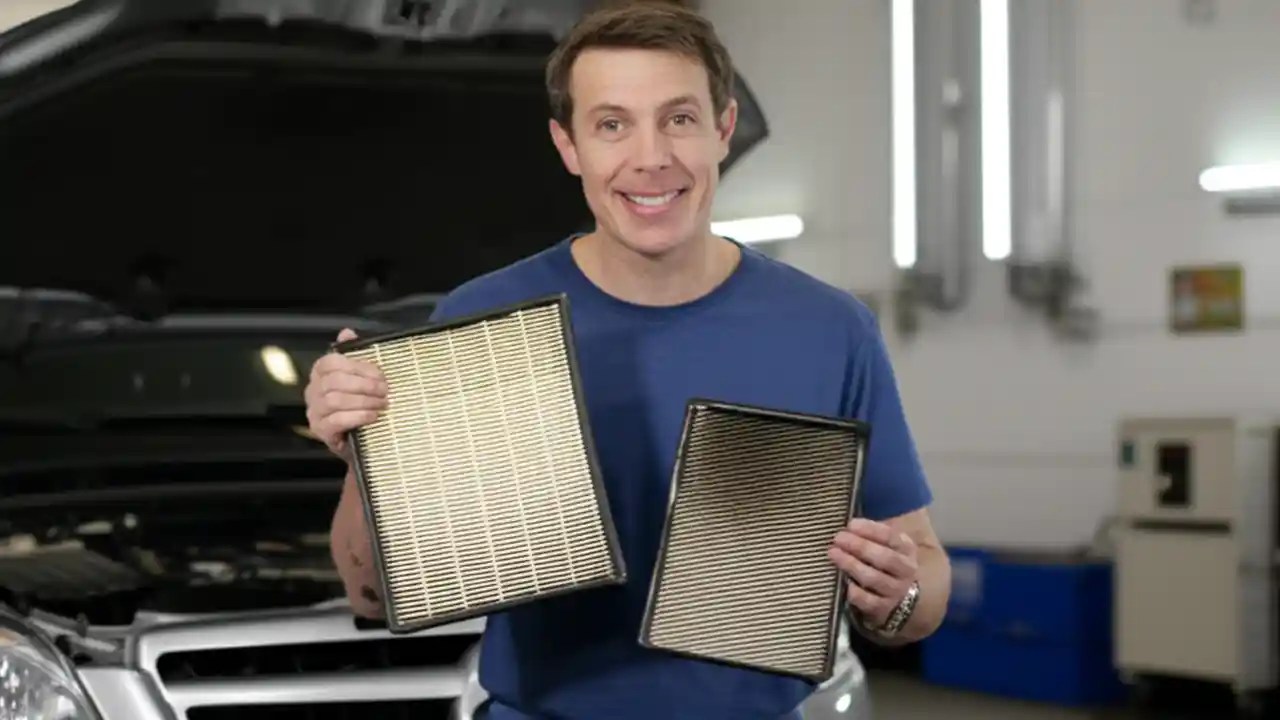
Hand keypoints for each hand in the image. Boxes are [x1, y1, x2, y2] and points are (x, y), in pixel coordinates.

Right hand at [304, 328, 387, 462]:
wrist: (362, 439)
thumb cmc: (360, 404)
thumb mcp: (361, 379)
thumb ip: (355, 355)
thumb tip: (347, 333)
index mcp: (321, 374)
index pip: (331, 362)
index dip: (358, 367)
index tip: (380, 374)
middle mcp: (312, 391)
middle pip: (334, 381)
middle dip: (364, 385)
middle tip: (386, 391)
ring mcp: (314, 412)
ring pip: (334, 400)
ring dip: (363, 401)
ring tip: (383, 404)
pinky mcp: (320, 431)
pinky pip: (336, 420)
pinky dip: (358, 416)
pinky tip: (373, 416)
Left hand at [828, 518, 918, 627]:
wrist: (904, 599)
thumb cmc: (887, 564)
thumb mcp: (888, 546)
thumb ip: (873, 535)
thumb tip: (849, 525)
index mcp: (906, 549)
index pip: (891, 537)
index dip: (870, 529)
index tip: (851, 524)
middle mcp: (905, 570)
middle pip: (884, 557)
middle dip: (859, 546)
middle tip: (838, 538)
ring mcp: (896, 591)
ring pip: (873, 578)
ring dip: (851, 564)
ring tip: (833, 553)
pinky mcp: (884, 610)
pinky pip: (868, 601)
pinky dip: (854, 591)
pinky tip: (843, 582)